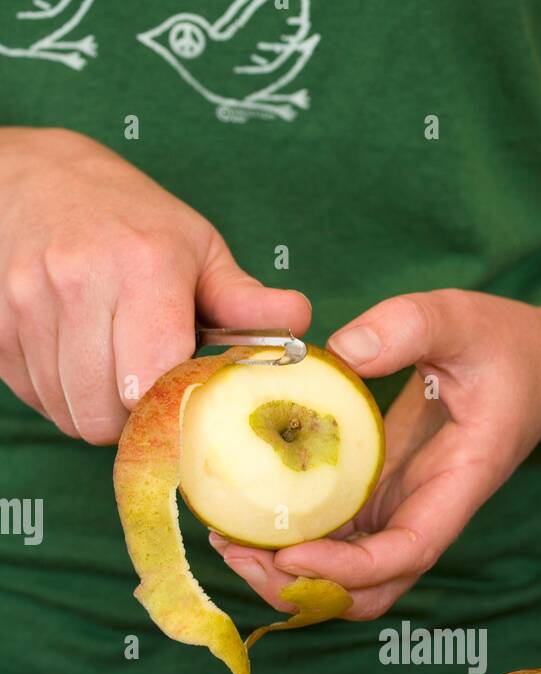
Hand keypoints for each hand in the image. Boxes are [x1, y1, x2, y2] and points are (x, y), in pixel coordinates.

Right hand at [0, 128, 309, 442]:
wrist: (26, 175)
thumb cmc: (127, 219)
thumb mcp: (194, 246)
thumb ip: (244, 299)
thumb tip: (302, 323)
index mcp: (144, 266)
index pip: (156, 385)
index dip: (173, 410)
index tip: (184, 401)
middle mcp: (80, 281)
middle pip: (107, 416)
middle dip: (132, 420)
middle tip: (146, 388)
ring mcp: (28, 302)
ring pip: (69, 414)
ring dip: (93, 409)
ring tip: (109, 366)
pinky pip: (34, 397)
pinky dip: (56, 393)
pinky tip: (71, 356)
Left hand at [213, 288, 540, 618]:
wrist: (535, 371)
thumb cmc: (507, 347)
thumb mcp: (463, 319)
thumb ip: (408, 325)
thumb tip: (342, 348)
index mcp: (457, 486)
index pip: (406, 553)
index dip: (347, 569)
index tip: (290, 553)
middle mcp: (425, 516)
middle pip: (366, 591)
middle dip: (303, 590)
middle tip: (237, 550)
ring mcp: (398, 515)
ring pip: (344, 582)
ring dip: (286, 578)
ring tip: (227, 539)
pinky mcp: (376, 502)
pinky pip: (331, 544)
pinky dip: (288, 545)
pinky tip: (242, 514)